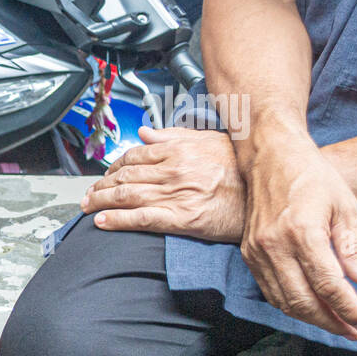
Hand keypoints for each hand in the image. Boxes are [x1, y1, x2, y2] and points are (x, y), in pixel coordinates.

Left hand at [82, 126, 245, 242]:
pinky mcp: (181, 218)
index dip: (114, 167)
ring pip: (126, 196)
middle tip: (89, 193)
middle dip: (101, 186)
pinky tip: (101, 223)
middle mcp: (172, 170)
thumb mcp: (210, 140)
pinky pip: (140, 219)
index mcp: (178, 150)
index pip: (134, 156)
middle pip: (124, 177)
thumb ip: (174, 136)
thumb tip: (147, 133)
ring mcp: (175, 194)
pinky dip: (116, 220)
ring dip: (100, 202)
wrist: (268, 192)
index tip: (106, 174)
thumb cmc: (243, 167)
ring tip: (88, 206)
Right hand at [241, 137, 356, 339]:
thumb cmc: (312, 177)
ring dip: (312, 319)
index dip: (349, 310)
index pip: (328, 284)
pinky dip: (291, 306)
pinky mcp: (249, 254)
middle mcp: (274, 245)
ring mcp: (257, 251)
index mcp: (302, 231)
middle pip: (303, 300)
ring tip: (337, 324)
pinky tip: (311, 308)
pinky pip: (269, 291)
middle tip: (354, 331)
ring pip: (283, 301)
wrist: (270, 159)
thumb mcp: (345, 207)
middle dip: (332, 322)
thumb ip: (355, 248)